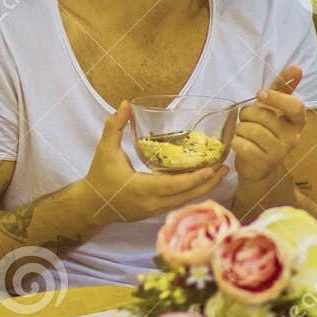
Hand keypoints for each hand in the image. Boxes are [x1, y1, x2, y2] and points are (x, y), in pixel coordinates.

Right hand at [81, 100, 227, 223]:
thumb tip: (126, 103)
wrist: (91, 206)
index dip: (194, 178)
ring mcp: (154, 211)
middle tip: (225, 168)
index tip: (212, 168)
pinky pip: (179, 203)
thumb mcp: (105, 150)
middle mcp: (151, 203)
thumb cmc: (99, 177)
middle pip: (186, 196)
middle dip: (208, 183)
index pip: (174, 186)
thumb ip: (115, 126)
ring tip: (220, 173)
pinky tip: (203, 181)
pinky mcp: (155, 213)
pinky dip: (193, 193)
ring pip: (185, 202)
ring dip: (204, 188)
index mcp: (141, 188)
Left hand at [231, 65, 305, 186]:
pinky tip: (239, 143)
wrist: (258, 166)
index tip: (259, 94)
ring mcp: (279, 153)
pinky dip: (236, 142)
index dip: (276, 98)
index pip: (296, 106)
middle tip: (246, 120)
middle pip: (264, 116)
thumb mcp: (273, 108)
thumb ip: (283, 88)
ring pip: (251, 130)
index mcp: (298, 122)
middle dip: (247, 114)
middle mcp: (293, 138)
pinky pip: (243, 145)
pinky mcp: (264, 164)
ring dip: (240, 129)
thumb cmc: (265, 131)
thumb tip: (297, 68)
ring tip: (243, 132)